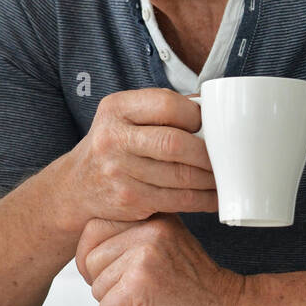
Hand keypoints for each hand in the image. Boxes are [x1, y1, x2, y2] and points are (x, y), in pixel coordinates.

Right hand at [64, 88, 218, 223]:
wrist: (76, 185)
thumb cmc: (114, 146)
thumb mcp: (125, 116)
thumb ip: (162, 110)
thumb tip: (213, 108)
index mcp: (116, 108)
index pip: (167, 105)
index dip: (196, 116)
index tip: (209, 126)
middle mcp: (112, 138)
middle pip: (175, 144)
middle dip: (208, 153)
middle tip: (228, 156)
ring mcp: (118, 171)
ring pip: (181, 176)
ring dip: (212, 179)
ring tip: (227, 176)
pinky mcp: (129, 199)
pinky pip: (179, 200)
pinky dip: (204, 199)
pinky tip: (215, 196)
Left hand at [74, 213, 248, 305]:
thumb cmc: (194, 288)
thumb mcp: (162, 248)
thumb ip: (127, 239)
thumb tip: (80, 248)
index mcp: (151, 216)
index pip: (91, 229)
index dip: (96, 260)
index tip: (121, 274)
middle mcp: (148, 227)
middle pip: (88, 260)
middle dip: (107, 285)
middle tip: (144, 292)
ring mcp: (145, 253)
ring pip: (96, 287)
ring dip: (119, 304)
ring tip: (154, 301)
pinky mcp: (141, 282)